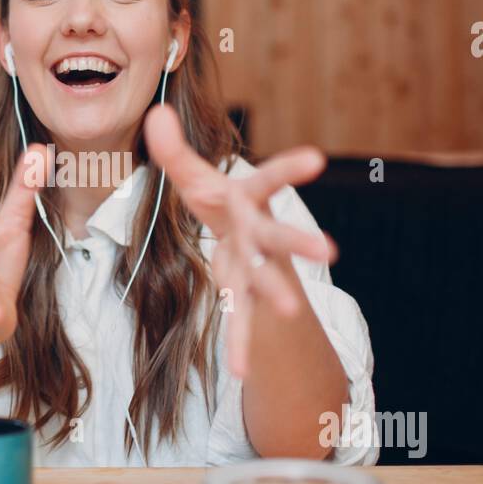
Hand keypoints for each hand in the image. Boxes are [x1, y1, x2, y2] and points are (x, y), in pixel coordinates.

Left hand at [143, 104, 336, 377]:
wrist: (241, 237)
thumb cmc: (222, 201)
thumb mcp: (195, 176)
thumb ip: (174, 150)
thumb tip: (155, 112)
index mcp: (248, 198)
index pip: (270, 179)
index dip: (290, 168)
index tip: (317, 158)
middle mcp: (260, 233)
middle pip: (280, 236)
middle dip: (299, 243)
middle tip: (328, 251)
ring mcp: (256, 266)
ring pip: (267, 281)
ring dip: (276, 296)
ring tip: (289, 311)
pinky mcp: (244, 294)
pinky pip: (241, 319)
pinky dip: (241, 344)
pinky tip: (240, 371)